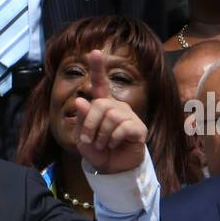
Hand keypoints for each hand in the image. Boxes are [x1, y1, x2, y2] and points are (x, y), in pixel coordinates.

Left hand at [72, 50, 148, 174]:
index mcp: (102, 105)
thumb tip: (81, 100)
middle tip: (88, 140)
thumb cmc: (97, 150)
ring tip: (102, 145)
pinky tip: (114, 145)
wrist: (111, 168)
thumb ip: (82, 119)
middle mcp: (117, 106)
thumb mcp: (83, 137)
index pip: (100, 84)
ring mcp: (129, 116)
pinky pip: (122, 128)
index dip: (97, 68)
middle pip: (100, 104)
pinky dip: (113, 140)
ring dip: (101, 135)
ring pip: (111, 117)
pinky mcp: (138, 128)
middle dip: (89, 124)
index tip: (94, 52)